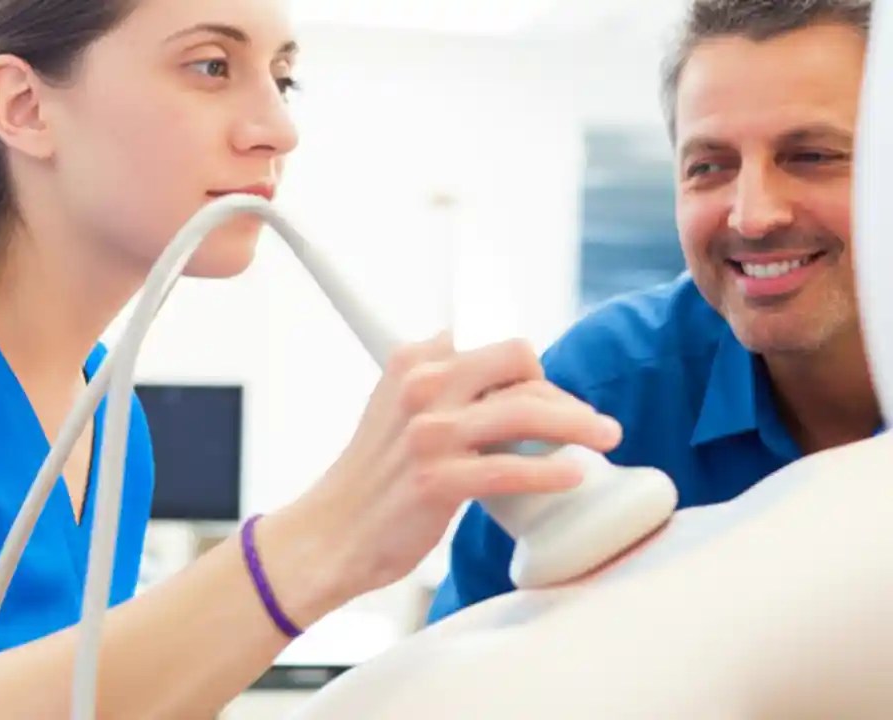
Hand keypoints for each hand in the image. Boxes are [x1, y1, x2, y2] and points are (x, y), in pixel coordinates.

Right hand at [257, 333, 623, 622]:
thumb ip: (431, 379)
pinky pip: (512, 470)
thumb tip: (470, 350)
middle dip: (562, 393)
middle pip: (520, 364)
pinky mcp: (437, 481)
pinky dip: (552, 472)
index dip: (531, 377)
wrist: (331, 533)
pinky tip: (573, 475)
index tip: (547, 403)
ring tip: (605, 438)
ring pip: (526, 411)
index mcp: (412, 361)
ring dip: (579, 424)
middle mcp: (421, 387)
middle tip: (586, 423)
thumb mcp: (392, 406)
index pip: (497, 351)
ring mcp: (429, 434)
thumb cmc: (372, 478)